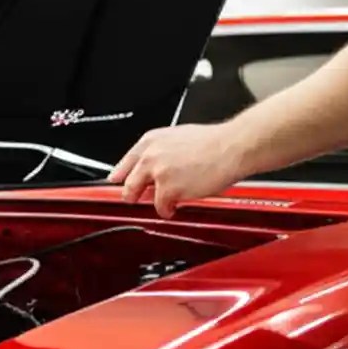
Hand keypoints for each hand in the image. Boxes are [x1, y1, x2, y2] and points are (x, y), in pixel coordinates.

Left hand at [107, 124, 247, 218]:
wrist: (230, 147)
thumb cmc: (213, 143)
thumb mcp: (178, 137)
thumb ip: (162, 152)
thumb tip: (156, 165)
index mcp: (151, 141)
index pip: (126, 162)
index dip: (120, 175)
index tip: (116, 183)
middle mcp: (150, 156)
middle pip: (127, 183)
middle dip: (131, 194)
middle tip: (136, 199)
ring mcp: (157, 173)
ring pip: (142, 196)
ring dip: (153, 201)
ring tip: (165, 202)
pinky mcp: (168, 190)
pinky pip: (160, 207)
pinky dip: (167, 210)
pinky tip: (175, 207)